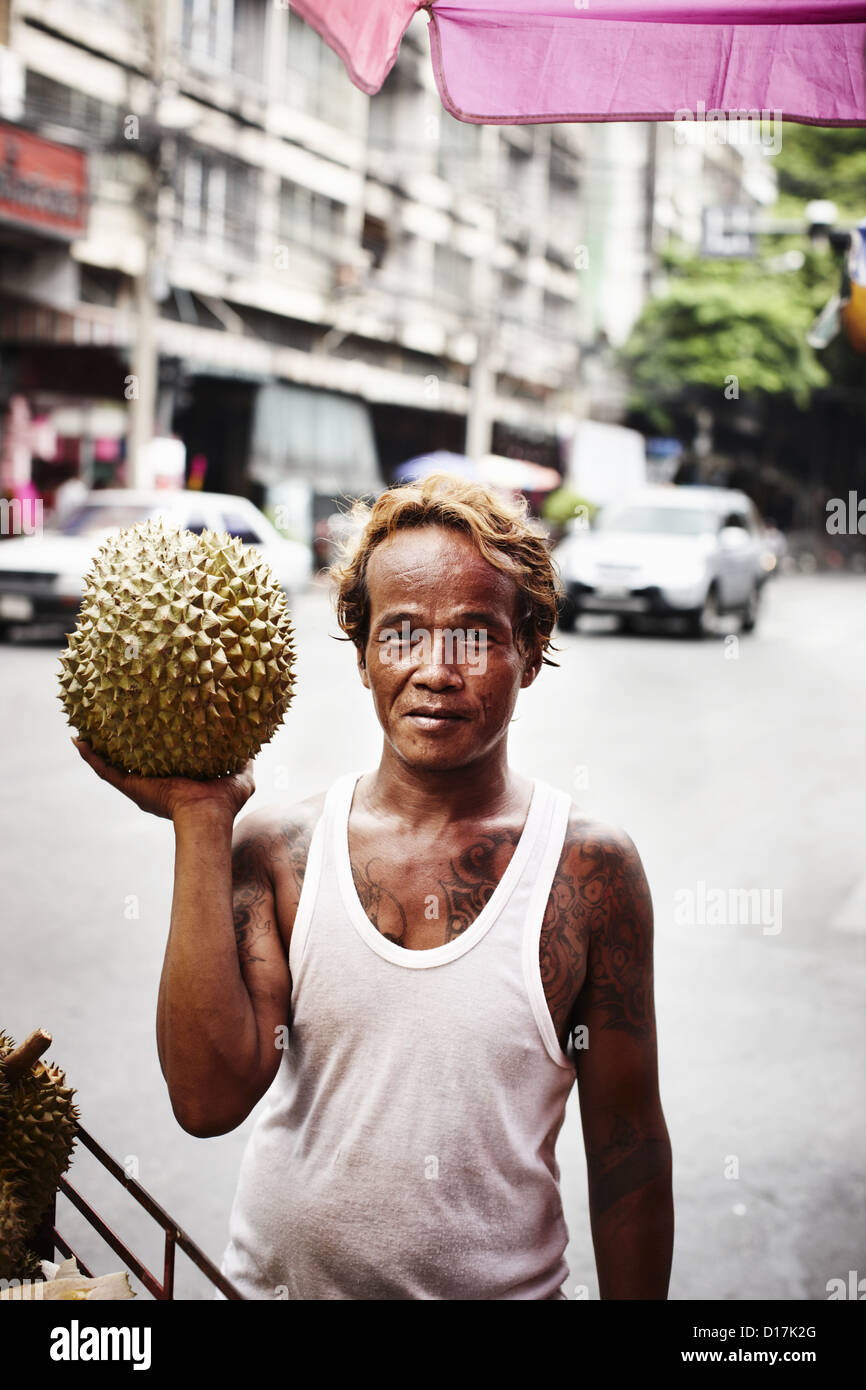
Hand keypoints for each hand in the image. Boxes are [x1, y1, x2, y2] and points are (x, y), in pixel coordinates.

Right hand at [72, 738, 255, 822]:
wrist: (208, 816)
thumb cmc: (224, 802)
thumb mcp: (239, 776)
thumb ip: (244, 760)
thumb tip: (250, 744)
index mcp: (175, 780)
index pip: (162, 757)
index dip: (155, 741)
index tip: (151, 721)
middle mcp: (153, 782)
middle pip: (133, 757)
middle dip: (122, 740)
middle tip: (114, 717)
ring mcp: (139, 785)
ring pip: (112, 762)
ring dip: (97, 747)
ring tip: (85, 726)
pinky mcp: (131, 786)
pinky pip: (105, 769)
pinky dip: (90, 756)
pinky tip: (78, 739)